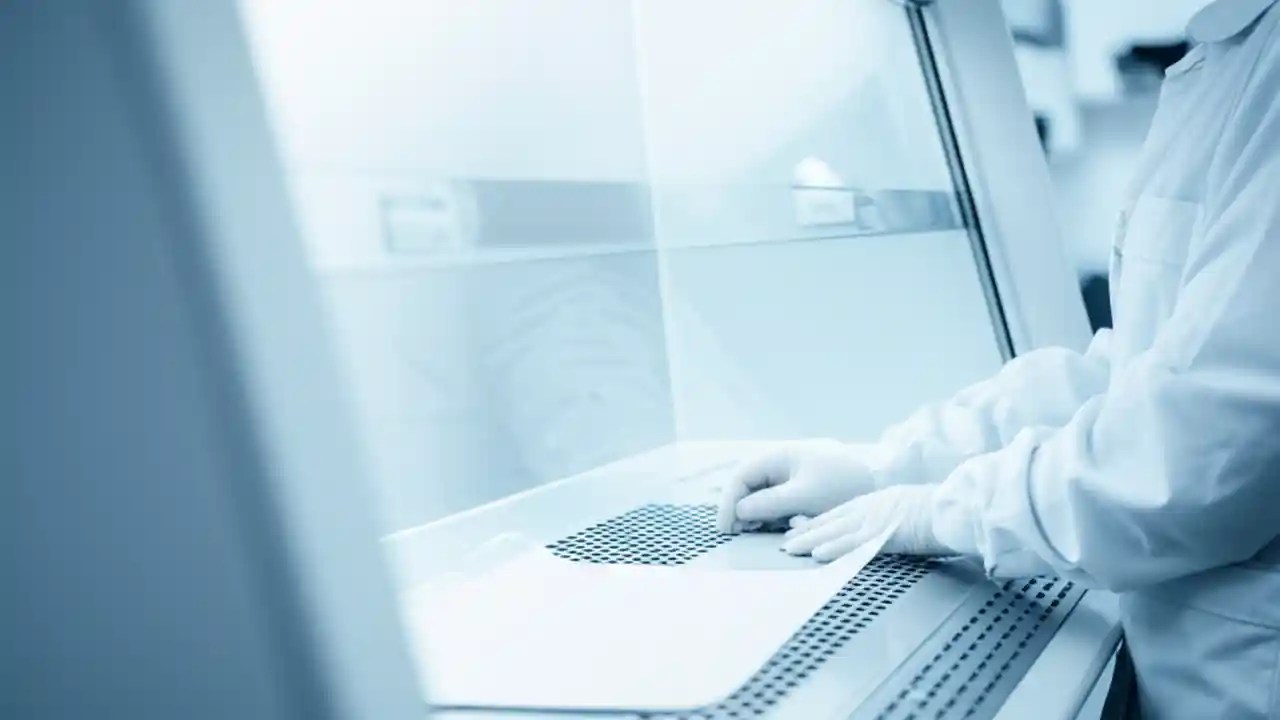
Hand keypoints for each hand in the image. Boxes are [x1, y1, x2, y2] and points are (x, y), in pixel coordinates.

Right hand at [717, 440, 878, 532]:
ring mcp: (793, 474)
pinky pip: (778, 500)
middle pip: (748, 485)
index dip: (729, 502)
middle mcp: (782, 463)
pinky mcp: (805, 488)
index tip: (726, 528)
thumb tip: (740, 512)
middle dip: (739, 509)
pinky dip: (772, 514)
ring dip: (755, 513)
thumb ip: (769, 504)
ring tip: (753, 532)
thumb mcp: (804, 496)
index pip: (741, 477)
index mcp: (779, 456)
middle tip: (735, 534)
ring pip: (762, 494)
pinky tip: (775, 527)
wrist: (883, 479)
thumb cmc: (844, 483)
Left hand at [781, 484, 950, 560]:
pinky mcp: (886, 535)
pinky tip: (817, 554)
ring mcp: (879, 520)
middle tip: (785, 539)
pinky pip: (855, 543)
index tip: (799, 525)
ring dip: (811, 540)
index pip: (843, 512)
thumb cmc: (946, 509)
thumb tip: (898, 526)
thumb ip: (900, 515)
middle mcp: (874, 507)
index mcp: (882, 501)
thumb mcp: (916, 506)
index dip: (820, 520)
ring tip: (789, 548)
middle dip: (807, 530)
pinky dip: (835, 548)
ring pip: (837, 531)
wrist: (961, 506)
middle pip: (833, 520)